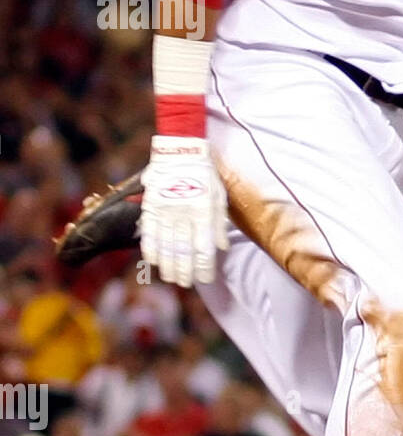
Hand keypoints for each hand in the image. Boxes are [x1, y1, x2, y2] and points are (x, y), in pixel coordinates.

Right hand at [140, 136, 228, 286]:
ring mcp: (165, 211)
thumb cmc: (205, 175)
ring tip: (171, 277)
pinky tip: (154, 261)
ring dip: (167, 265)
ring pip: (164, 245)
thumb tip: (221, 248)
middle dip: (184, 271)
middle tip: (186, 283)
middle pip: (182, 251)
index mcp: (203, 211)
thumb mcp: (220, 196)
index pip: (203, 248)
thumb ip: (219, 224)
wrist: (180, 152)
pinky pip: (149, 232)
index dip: (203, 267)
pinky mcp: (151, 206)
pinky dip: (151, 249)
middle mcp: (183, 214)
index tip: (205, 279)